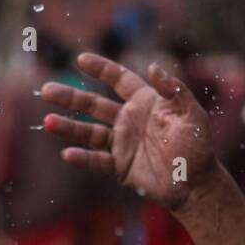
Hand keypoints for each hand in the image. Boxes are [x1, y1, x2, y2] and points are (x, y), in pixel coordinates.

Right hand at [40, 54, 217, 212]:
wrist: (196, 185)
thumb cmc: (197, 147)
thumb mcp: (192, 114)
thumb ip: (174, 90)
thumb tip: (152, 67)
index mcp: (145, 103)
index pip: (118, 80)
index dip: (100, 69)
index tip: (80, 59)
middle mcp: (129, 120)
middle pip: (93, 105)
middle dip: (70, 97)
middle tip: (46, 91)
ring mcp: (122, 143)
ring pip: (89, 132)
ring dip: (68, 127)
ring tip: (47, 122)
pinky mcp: (119, 167)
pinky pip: (96, 160)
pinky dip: (82, 158)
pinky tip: (67, 153)